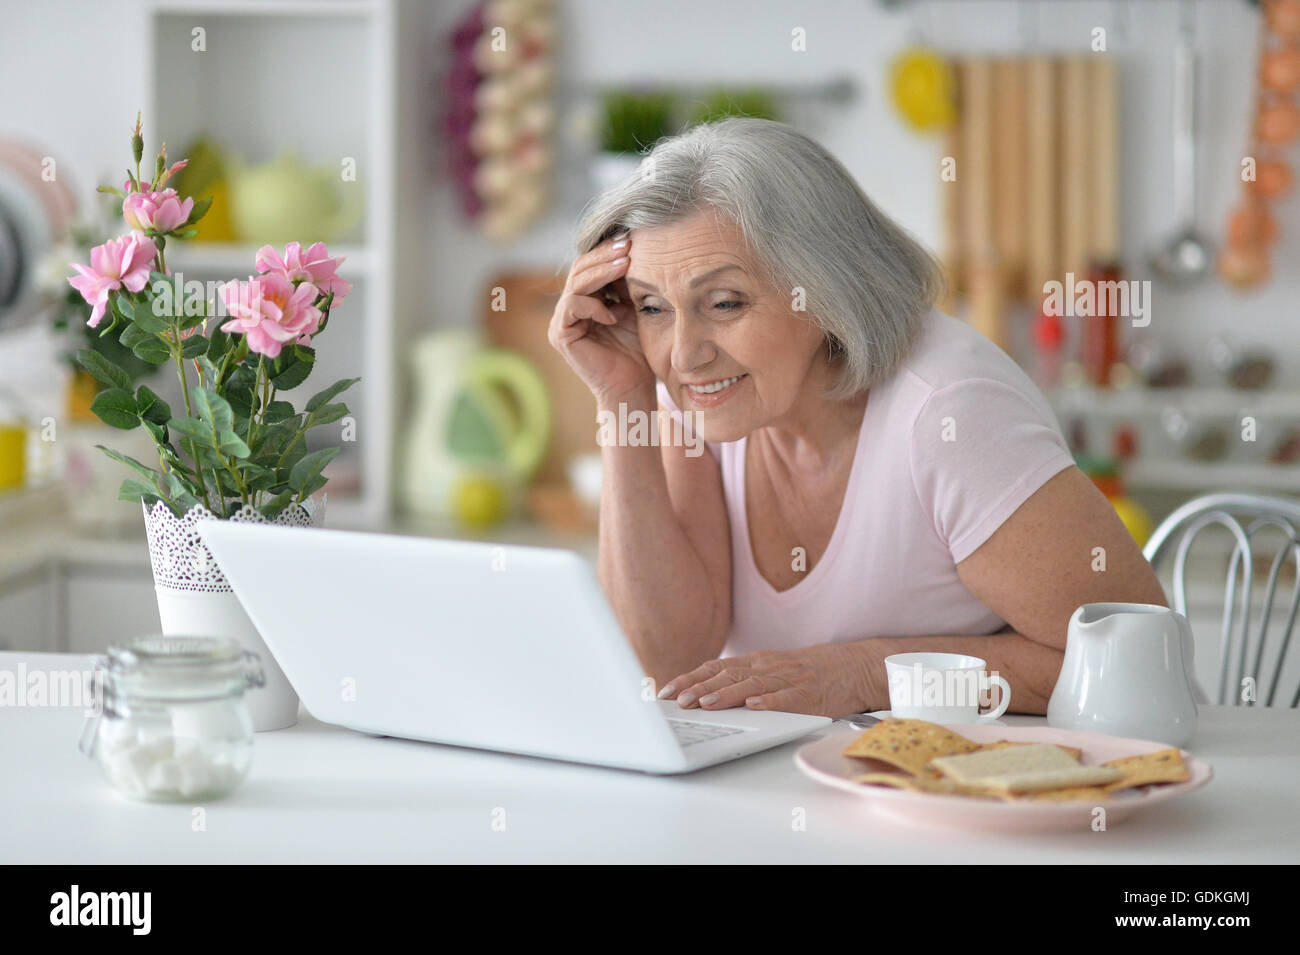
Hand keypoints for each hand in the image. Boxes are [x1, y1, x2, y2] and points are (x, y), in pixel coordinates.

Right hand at [547, 232, 654, 405]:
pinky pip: (572, 306)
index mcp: (586, 298)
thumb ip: (627, 283)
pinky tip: (614, 312)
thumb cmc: (637, 350)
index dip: (608, 251)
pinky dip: (594, 305)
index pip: (591, 265)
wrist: (633, 386)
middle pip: (580, 268)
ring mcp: (562, 320)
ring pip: (576, 283)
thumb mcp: (635, 307)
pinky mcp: (561, 335)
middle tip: (628, 245)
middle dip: (605, 255)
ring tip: (625, 265)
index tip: (632, 239)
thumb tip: (632, 248)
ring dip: (601, 271)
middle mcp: (570, 307)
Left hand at [657, 644, 872, 718]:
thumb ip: (745, 678)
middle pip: (727, 675)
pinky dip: (769, 702)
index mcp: (757, 662)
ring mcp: (788, 678)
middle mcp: (768, 667)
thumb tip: (705, 692)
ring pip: (751, 686)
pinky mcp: (809, 694)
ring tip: (706, 704)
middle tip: (677, 701)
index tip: (666, 691)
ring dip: (726, 695)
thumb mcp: (774, 669)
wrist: (857, 666)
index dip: (689, 678)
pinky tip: (754, 707)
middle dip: (699, 688)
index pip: (715, 668)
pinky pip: (787, 697)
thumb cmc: (811, 672)